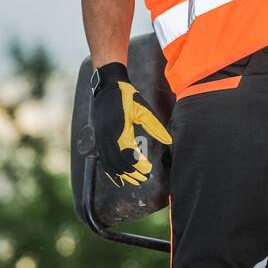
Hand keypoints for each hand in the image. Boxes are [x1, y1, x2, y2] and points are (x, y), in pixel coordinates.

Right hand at [91, 63, 172, 186]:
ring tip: (134, 180)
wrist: (108, 87)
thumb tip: (169, 141)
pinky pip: (103, 159)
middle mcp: (108, 137)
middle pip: (118, 162)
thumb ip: (155, 127)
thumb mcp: (144, 111)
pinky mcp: (99, 138)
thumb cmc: (128, 97)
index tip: (149, 170)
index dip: (139, 164)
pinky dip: (110, 170)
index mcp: (120, 130)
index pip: (129, 154)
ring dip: (122, 174)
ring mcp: (101, 138)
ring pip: (109, 163)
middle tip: (144, 178)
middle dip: (132, 172)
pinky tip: (118, 176)